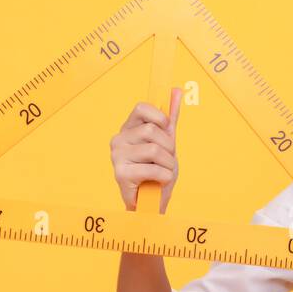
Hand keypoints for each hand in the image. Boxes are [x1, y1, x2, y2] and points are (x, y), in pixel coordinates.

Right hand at [110, 87, 180, 211]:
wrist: (152, 202)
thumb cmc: (158, 172)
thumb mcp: (168, 142)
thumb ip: (170, 117)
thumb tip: (175, 90)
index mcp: (128, 128)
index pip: (142, 107)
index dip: (160, 118)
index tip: (166, 131)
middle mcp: (118, 139)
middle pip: (152, 130)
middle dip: (169, 148)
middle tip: (165, 160)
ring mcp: (117, 156)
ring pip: (154, 150)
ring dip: (168, 164)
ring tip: (163, 172)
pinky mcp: (120, 174)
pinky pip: (153, 168)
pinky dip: (164, 177)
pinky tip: (159, 182)